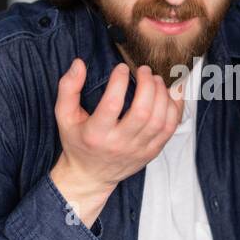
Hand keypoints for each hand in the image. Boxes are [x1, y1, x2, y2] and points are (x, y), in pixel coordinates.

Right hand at [51, 59, 182, 225]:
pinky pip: (170, 129)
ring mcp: (138, 150)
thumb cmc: (78, 141)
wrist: (91, 176)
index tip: (121, 68)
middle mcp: (119, 144)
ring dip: (162, 95)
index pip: (112, 105)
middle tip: (144, 70)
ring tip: (156, 80)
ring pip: (160, 121)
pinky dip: (175, 108)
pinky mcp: (152, 152)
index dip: (119, 82)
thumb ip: (68, 88)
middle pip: (142, 112)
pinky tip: (170, 93)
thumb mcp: (64, 116)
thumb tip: (79, 64)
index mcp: (96, 134)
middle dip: (147, 85)